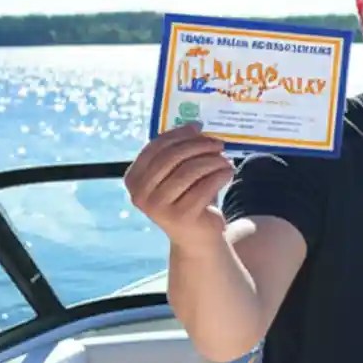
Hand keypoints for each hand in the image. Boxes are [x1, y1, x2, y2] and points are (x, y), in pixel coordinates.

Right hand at [124, 122, 234, 249]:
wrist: (197, 236)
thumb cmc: (187, 198)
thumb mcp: (178, 174)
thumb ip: (179, 152)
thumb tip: (195, 126)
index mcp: (134, 179)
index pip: (155, 148)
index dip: (178, 134)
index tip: (199, 126)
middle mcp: (140, 194)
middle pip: (172, 157)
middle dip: (198, 146)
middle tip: (219, 144)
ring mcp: (158, 208)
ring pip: (189, 171)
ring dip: (213, 161)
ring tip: (226, 160)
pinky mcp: (180, 217)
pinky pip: (204, 187)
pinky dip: (219, 175)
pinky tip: (228, 172)